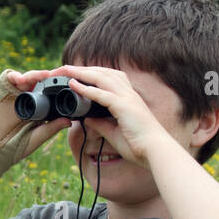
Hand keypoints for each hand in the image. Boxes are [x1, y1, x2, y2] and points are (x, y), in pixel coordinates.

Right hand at [3, 67, 70, 159]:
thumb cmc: (12, 147)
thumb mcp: (35, 137)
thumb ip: (50, 129)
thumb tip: (69, 121)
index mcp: (36, 107)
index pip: (48, 94)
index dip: (57, 88)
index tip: (67, 86)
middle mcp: (26, 97)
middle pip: (38, 83)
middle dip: (47, 79)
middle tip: (57, 77)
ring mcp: (13, 92)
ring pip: (26, 78)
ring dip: (34, 75)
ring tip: (44, 76)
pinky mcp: (1, 89)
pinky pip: (9, 78)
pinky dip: (15, 75)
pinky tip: (21, 78)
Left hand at [47, 63, 174, 168]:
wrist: (155, 151)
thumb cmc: (138, 144)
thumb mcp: (113, 132)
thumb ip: (100, 124)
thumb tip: (86, 118)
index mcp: (127, 98)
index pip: (107, 78)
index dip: (91, 74)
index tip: (75, 74)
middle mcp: (128, 93)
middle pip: (102, 73)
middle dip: (82, 69)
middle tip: (64, 67)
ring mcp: (127, 98)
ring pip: (101, 78)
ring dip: (81, 73)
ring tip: (65, 70)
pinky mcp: (124, 106)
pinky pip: (101, 94)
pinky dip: (86, 88)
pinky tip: (74, 85)